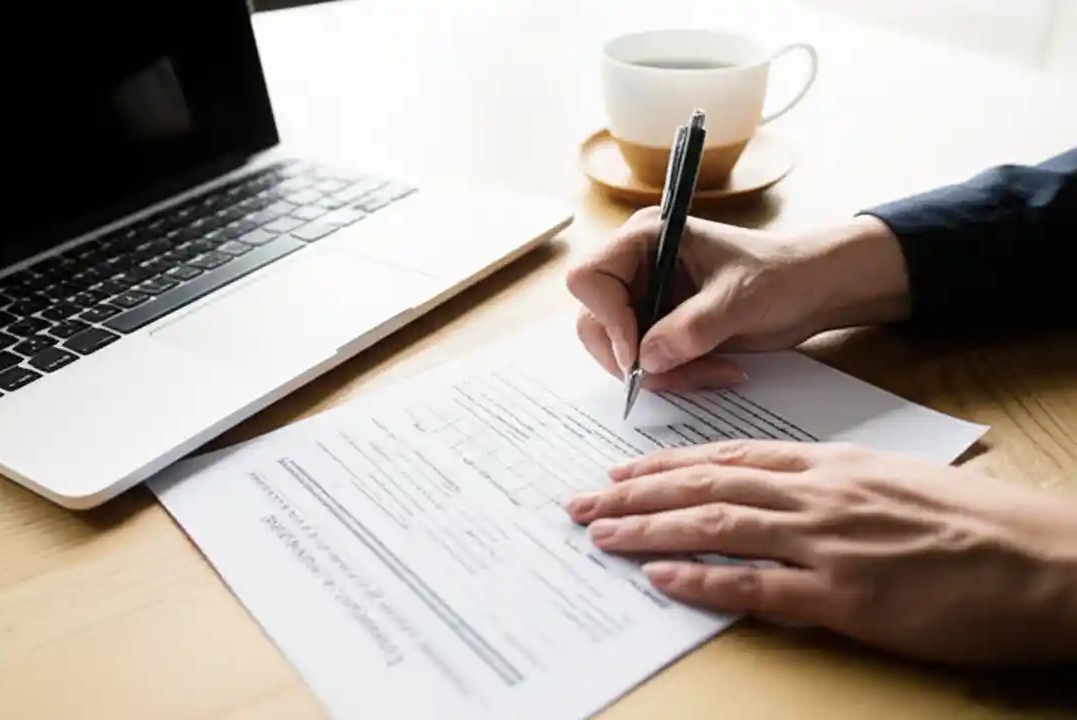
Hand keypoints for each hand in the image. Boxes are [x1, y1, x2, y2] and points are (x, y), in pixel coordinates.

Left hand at [564, 440, 1076, 664]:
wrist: (1045, 559)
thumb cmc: (975, 523)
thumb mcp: (891, 485)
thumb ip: (829, 487)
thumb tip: (776, 497)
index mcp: (829, 465)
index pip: (727, 457)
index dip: (664, 464)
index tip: (619, 470)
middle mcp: (817, 494)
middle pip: (704, 486)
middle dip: (634, 493)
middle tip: (580, 502)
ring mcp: (828, 542)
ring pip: (716, 526)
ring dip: (648, 531)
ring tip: (599, 534)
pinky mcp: (846, 596)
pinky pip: (757, 586)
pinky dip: (702, 580)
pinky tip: (661, 580)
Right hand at [565, 212, 910, 390]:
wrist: (812, 290)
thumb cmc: (782, 276)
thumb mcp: (740, 300)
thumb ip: (692, 328)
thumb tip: (646, 360)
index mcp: (645, 238)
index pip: (589, 278)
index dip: (608, 319)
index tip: (640, 355)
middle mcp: (634, 265)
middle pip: (594, 321)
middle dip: (633, 357)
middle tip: (676, 374)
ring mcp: (643, 296)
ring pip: (616, 349)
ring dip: (659, 372)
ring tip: (711, 372)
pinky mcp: (655, 325)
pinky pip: (642, 362)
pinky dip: (672, 376)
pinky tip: (712, 369)